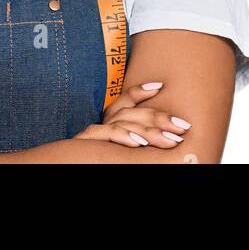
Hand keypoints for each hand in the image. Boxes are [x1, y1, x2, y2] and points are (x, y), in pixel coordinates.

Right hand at [72, 82, 190, 148]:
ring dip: (148, 131)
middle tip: (183, 126)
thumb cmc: (98, 158)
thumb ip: (136, 138)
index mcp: (110, 122)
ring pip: (122, 123)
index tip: (160, 85)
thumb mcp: (122, 147)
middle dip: (160, 118)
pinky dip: (122, 136)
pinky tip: (138, 142)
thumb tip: (166, 138)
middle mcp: (102, 124)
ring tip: (169, 139)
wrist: (66, 164)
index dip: (141, 91)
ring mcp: (94, 132)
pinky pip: (104, 135)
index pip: (125, 101)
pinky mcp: (85, 141)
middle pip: (132, 113)